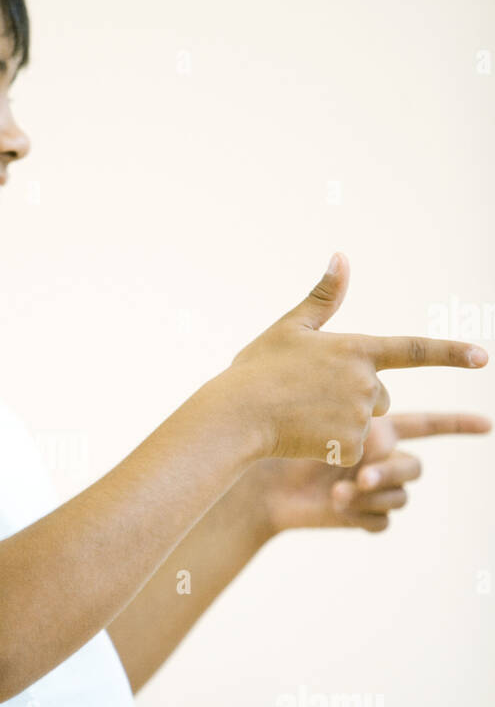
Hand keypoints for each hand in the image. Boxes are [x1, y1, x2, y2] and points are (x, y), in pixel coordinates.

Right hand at [224, 252, 487, 464]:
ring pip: (363, 422)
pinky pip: (349, 449)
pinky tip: (302, 438)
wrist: (237, 416)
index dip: (451, 353)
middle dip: (353, 397)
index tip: (483, 357)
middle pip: (379, 394)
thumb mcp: (290, 328)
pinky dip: (328, 447)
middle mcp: (366, 382)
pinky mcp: (349, 446)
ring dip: (338, 422)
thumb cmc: (258, 370)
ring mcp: (359, 416)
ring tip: (301, 415)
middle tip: (309, 395)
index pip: (416, 350)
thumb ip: (324, 297)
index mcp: (357, 349)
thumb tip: (341, 256)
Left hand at [255, 412, 491, 534]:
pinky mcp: (357, 517)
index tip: (489, 424)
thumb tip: (380, 433)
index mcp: (377, 427)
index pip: (429, 424)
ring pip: (401, 495)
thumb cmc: (277, 435)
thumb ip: (352, 410)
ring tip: (339, 491)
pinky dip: (363, 515)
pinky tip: (336, 506)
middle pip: (415, 464)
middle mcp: (380, 459)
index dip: (460, 424)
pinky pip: (382, 522)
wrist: (252, 476)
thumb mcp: (317, 409)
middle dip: (392, 469)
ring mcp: (370, 490)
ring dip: (374, 494)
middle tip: (360, 473)